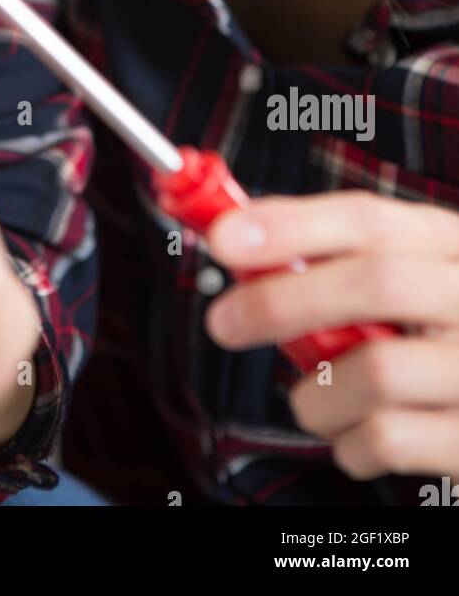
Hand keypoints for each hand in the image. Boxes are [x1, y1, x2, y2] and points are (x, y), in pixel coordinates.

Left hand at [203, 191, 458, 482]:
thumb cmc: (440, 335)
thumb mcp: (410, 276)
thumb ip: (338, 260)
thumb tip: (240, 243)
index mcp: (451, 244)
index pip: (371, 219)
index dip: (293, 223)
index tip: (226, 236)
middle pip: (376, 284)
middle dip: (284, 300)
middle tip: (225, 322)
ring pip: (377, 371)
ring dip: (317, 393)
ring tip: (315, 401)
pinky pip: (388, 439)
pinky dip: (348, 443)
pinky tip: (354, 436)